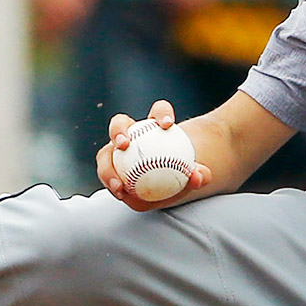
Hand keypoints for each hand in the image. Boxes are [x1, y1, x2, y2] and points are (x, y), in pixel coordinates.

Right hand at [95, 100, 213, 211]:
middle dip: (118, 130)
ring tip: (119, 184)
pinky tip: (122, 195)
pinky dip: (112, 184)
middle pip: (120, 123)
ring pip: (106, 153)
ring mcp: (116, 151)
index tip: (167, 124)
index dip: (162, 112)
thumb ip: (199, 175)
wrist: (171, 184)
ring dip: (108, 167)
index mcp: (154, 126)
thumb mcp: (195, 176)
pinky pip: (108, 175)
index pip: (158, 110)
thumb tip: (198, 176)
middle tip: (124, 144)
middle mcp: (132, 133)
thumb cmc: (184, 174)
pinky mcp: (110, 168)